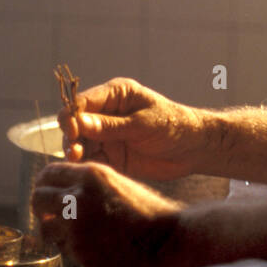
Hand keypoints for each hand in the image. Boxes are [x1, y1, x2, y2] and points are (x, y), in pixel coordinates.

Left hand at [32, 160, 190, 266]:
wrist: (170, 242)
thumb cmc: (152, 214)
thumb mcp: (119, 186)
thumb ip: (90, 188)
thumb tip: (65, 194)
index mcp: (90, 176)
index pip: (48, 174)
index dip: (46, 185)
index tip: (50, 195)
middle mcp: (77, 199)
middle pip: (37, 199)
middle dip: (42, 210)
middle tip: (52, 218)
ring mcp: (76, 229)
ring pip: (48, 230)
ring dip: (58, 234)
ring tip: (82, 238)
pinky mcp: (80, 255)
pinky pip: (68, 253)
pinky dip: (79, 253)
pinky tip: (101, 251)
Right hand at [59, 78, 204, 179]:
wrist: (195, 149)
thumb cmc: (174, 126)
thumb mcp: (143, 124)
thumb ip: (111, 126)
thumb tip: (79, 123)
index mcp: (116, 95)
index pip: (83, 102)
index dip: (72, 115)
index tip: (72, 131)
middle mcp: (107, 113)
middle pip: (76, 123)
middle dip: (71, 136)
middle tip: (75, 151)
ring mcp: (107, 136)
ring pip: (80, 143)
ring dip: (75, 152)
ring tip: (77, 161)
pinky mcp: (111, 156)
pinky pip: (91, 161)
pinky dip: (86, 166)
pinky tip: (86, 171)